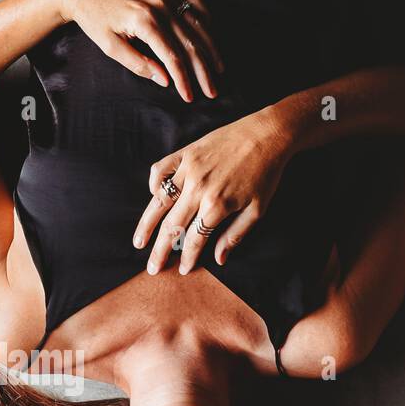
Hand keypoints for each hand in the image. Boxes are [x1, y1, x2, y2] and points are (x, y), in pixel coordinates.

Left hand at [56, 0, 222, 102]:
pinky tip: (210, 36)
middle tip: (212, 91)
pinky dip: (206, 20)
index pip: (172, 56)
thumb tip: (164, 81)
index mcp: (145, 22)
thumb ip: (138, 64)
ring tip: (218, 70)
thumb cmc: (95, 20)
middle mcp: (160, 6)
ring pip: (198, 25)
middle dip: (203, 71)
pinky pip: (195, 3)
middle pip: (190, 43)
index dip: (184, 79)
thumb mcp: (111, 47)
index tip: (189, 97)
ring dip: (211, 49)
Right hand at [134, 109, 293, 272]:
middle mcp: (198, 189)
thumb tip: (219, 259)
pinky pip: (160, 169)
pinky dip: (154, 184)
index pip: (194, 240)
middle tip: (151, 268)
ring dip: (146, 224)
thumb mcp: (257, 210)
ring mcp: (189, 169)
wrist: (267, 135)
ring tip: (138, 241)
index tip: (183, 270)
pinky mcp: (186, 153)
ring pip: (159, 201)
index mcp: (217, 206)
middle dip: (160, 251)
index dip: (188, 258)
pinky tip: (153, 196)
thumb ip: (235, 235)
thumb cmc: (266, 174)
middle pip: (172, 227)